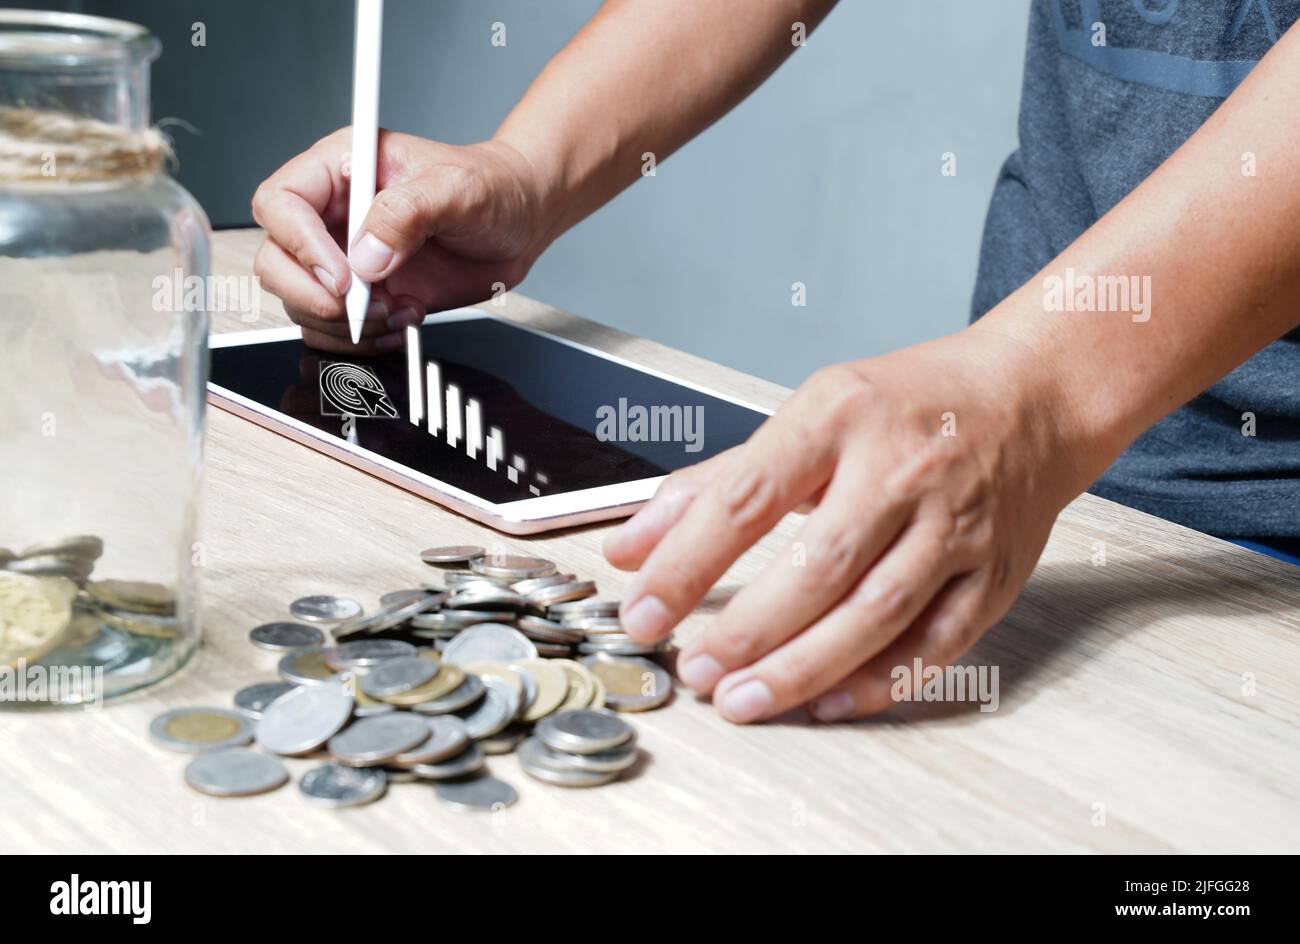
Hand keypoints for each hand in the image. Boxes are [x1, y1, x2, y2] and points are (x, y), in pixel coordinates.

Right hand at [252, 128, 550, 352]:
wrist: (519, 221)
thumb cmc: (491, 187)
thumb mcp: (458, 188)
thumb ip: (409, 213)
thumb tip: (366, 257)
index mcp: (341, 169)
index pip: (281, 203)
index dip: (300, 244)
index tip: (345, 276)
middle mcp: (333, 215)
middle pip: (276, 260)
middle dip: (315, 295)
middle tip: (364, 306)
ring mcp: (345, 257)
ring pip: (302, 301)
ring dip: (346, 323)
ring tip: (399, 309)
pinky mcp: (365, 294)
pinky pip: (335, 328)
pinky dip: (364, 338)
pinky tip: (405, 319)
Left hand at [603, 328, 1098, 722]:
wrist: (1032, 396)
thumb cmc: (909, 404)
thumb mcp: (805, 414)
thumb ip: (712, 483)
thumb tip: (630, 545)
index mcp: (839, 418)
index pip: (747, 497)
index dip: (686, 562)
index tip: (644, 609)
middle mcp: (901, 470)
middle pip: (816, 567)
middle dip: (747, 631)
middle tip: (697, 670)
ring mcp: (954, 526)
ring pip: (874, 615)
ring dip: (802, 669)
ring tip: (744, 699)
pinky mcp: (991, 574)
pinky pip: (933, 645)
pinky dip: (876, 683)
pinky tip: (825, 702)